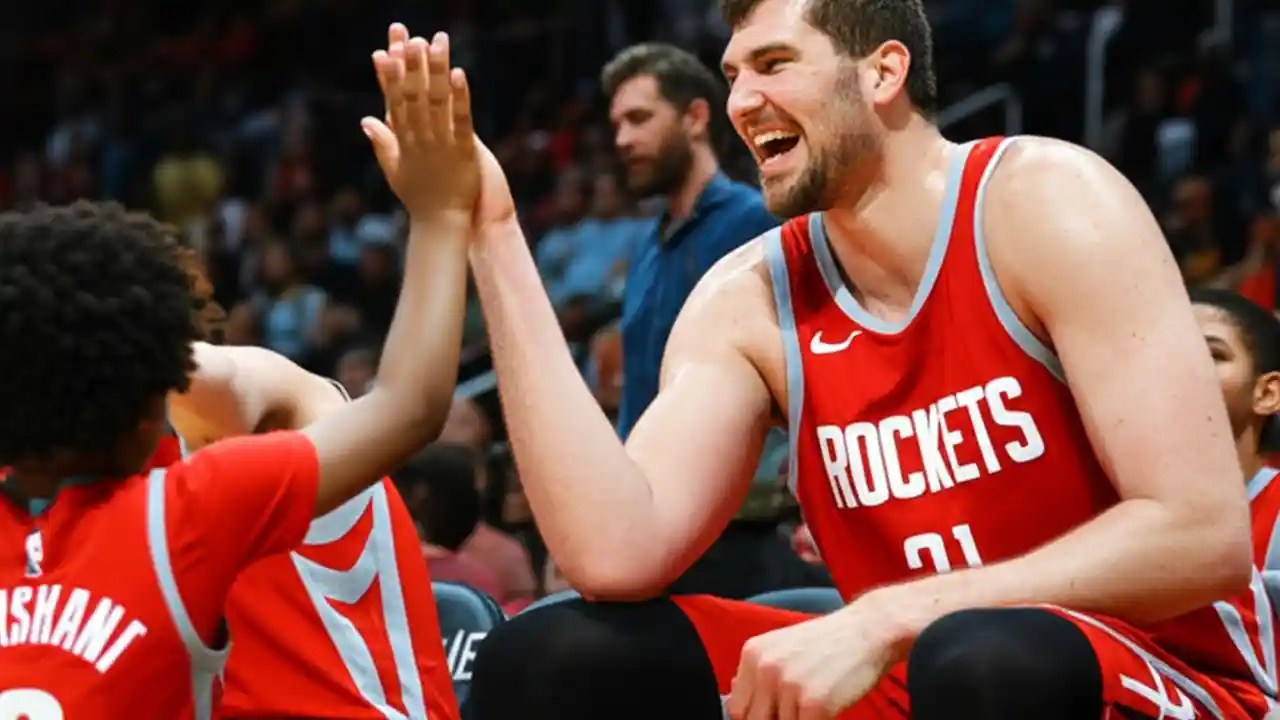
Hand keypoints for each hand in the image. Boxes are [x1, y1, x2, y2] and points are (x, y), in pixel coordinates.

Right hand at [377, 23, 513, 230]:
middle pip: (412, 96)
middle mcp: (419, 139)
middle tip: (407, 36)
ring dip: (435, 71)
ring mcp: (441, 144)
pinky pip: (461, 120)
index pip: (393, 102)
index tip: (383, 51)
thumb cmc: (420, 198)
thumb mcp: (395, 169)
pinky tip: (459, 74)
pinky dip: (460, 97)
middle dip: (410, 65)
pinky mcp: (463, 151)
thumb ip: (382, 142)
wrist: (441, 224)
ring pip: (436, 102)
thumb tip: (365, 120)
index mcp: (403, 141)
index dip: (388, 76)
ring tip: (435, 43)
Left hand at [726, 603, 896, 719]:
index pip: (737, 708)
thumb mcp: (781, 647)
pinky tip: (826, 711)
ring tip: (815, 705)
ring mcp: (789, 687)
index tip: (770, 716)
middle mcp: (766, 669)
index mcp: (753, 654)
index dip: (754, 718)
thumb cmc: (828, 643)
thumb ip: (758, 675)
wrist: (869, 631)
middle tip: (795, 712)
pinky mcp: (814, 704)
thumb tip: (735, 706)